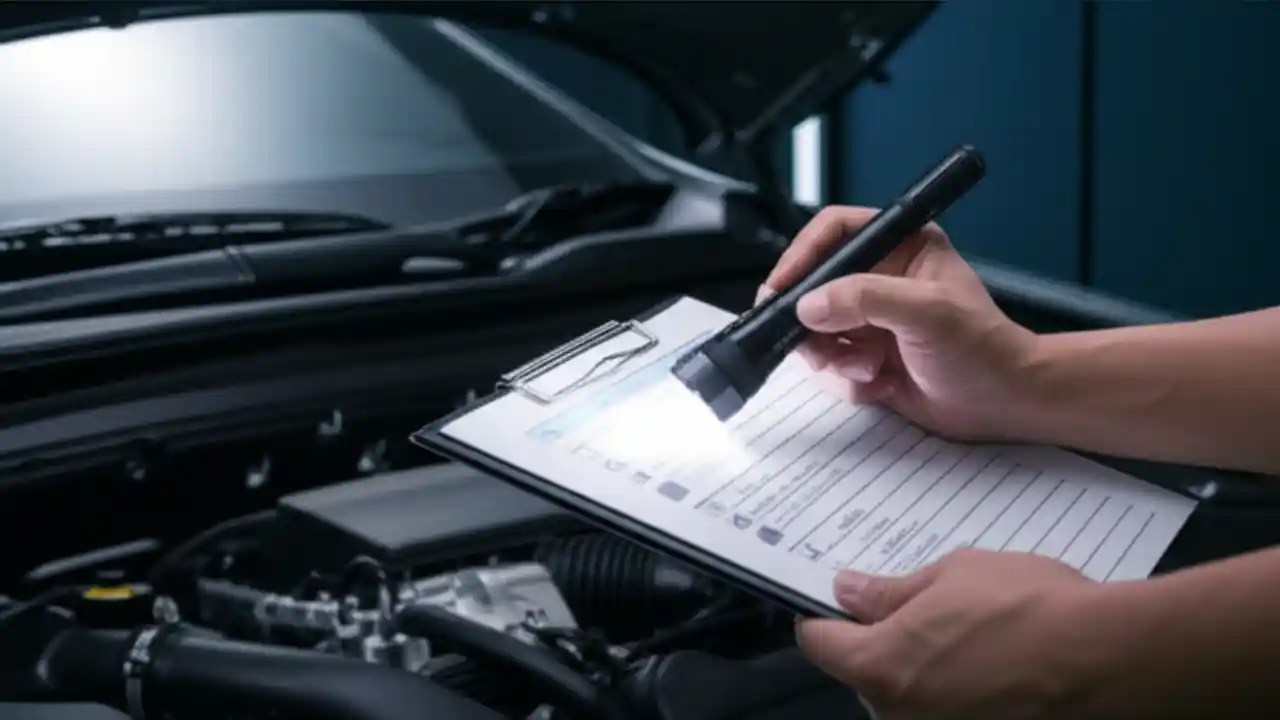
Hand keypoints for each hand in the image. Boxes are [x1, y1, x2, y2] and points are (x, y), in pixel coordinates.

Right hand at [761, 206, 1038, 440]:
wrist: (1004, 404)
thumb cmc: (983, 349)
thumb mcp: (926, 312)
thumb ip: (865, 300)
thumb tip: (809, 306)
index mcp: (901, 247)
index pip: (834, 232)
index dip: (801, 255)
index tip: (779, 288)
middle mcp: (880, 279)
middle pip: (813, 287)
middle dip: (811, 323)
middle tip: (818, 347)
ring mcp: (870, 321)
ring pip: (814, 332)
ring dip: (833, 358)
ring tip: (869, 370)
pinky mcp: (866, 358)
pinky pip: (830, 367)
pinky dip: (848, 382)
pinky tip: (881, 385)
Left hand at [796, 549, 1100, 719]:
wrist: (1109, 658)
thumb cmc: (1029, 608)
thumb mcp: (951, 576)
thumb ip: (890, 592)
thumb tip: (848, 592)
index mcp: (879, 666)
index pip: (820, 644)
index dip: (825, 619)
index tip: (837, 605)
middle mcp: (897, 715)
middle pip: (865, 675)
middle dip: (884, 645)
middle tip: (926, 613)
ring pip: (907, 698)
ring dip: (923, 672)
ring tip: (971, 638)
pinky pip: (946, 712)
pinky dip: (957, 694)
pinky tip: (991, 667)